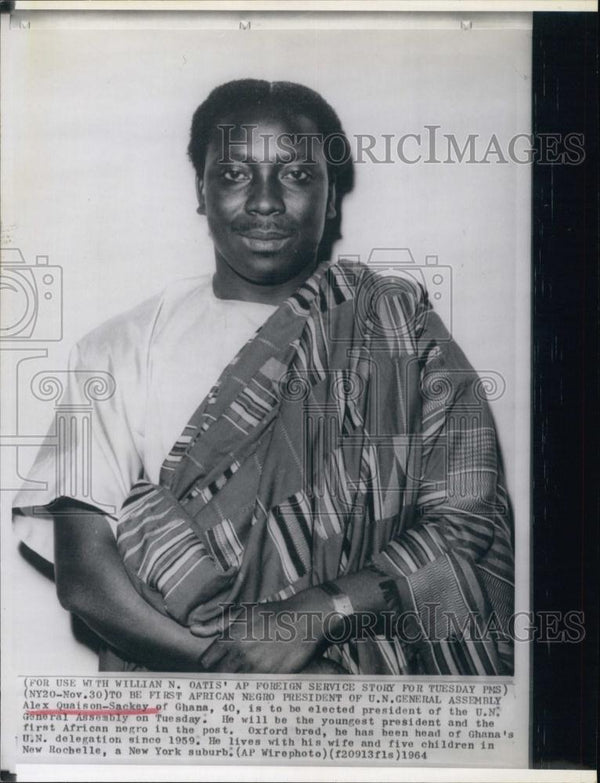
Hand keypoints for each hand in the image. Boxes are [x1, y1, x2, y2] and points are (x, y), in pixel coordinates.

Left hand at [192, 591, 329, 673]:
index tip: (216, 662)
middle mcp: (241, 655)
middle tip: (230, 671)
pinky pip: (256, 688)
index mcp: (231, 638)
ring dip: (239, 680)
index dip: (211, 662)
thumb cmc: (273, 614)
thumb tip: (193, 630)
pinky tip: (262, 675)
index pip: (206, 661)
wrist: (304, 619)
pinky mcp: (272, 677)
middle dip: (222, 675)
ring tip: (248, 673)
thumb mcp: (244, 613)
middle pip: (219, 677)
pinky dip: (256, 685)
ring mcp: (257, 668)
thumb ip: (217, 624)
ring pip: (236, 684)